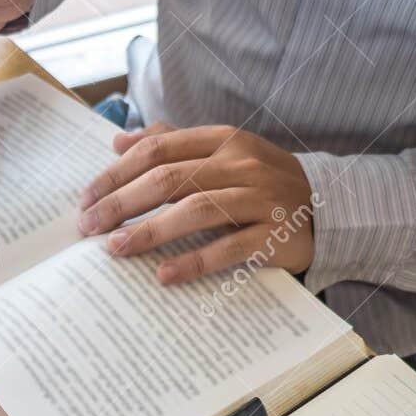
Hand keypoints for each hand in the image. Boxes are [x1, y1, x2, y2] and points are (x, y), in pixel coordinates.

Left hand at [79, 124, 314, 283]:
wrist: (330, 210)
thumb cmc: (261, 183)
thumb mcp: (223, 153)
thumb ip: (173, 142)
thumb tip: (119, 139)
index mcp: (223, 141)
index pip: (158, 150)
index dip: (116, 173)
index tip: (86, 199)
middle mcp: (241, 165)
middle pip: (169, 179)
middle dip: (121, 203)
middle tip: (87, 227)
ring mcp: (260, 199)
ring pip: (196, 210)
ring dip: (150, 230)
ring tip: (115, 249)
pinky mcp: (274, 235)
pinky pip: (228, 249)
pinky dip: (194, 262)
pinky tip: (163, 275)